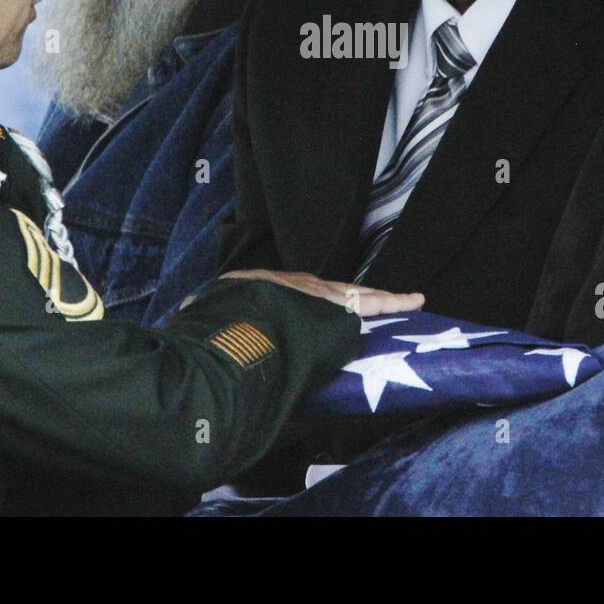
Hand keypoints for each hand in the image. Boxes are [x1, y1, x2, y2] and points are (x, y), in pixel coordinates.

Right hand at [219, 269, 424, 316]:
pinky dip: (397, 300)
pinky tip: (416, 300)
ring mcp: (324, 292)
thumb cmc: (222, 320)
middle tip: (373, 301)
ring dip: (381, 298)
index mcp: (270, 285)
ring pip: (359, 294)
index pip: (298, 293)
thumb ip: (206, 310)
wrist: (244, 319)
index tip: (313, 308)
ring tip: (405, 301)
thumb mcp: (210, 309)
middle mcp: (301, 284)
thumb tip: (186, 310)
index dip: (311, 301)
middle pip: (334, 290)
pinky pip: (377, 301)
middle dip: (352, 297)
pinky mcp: (345, 306)